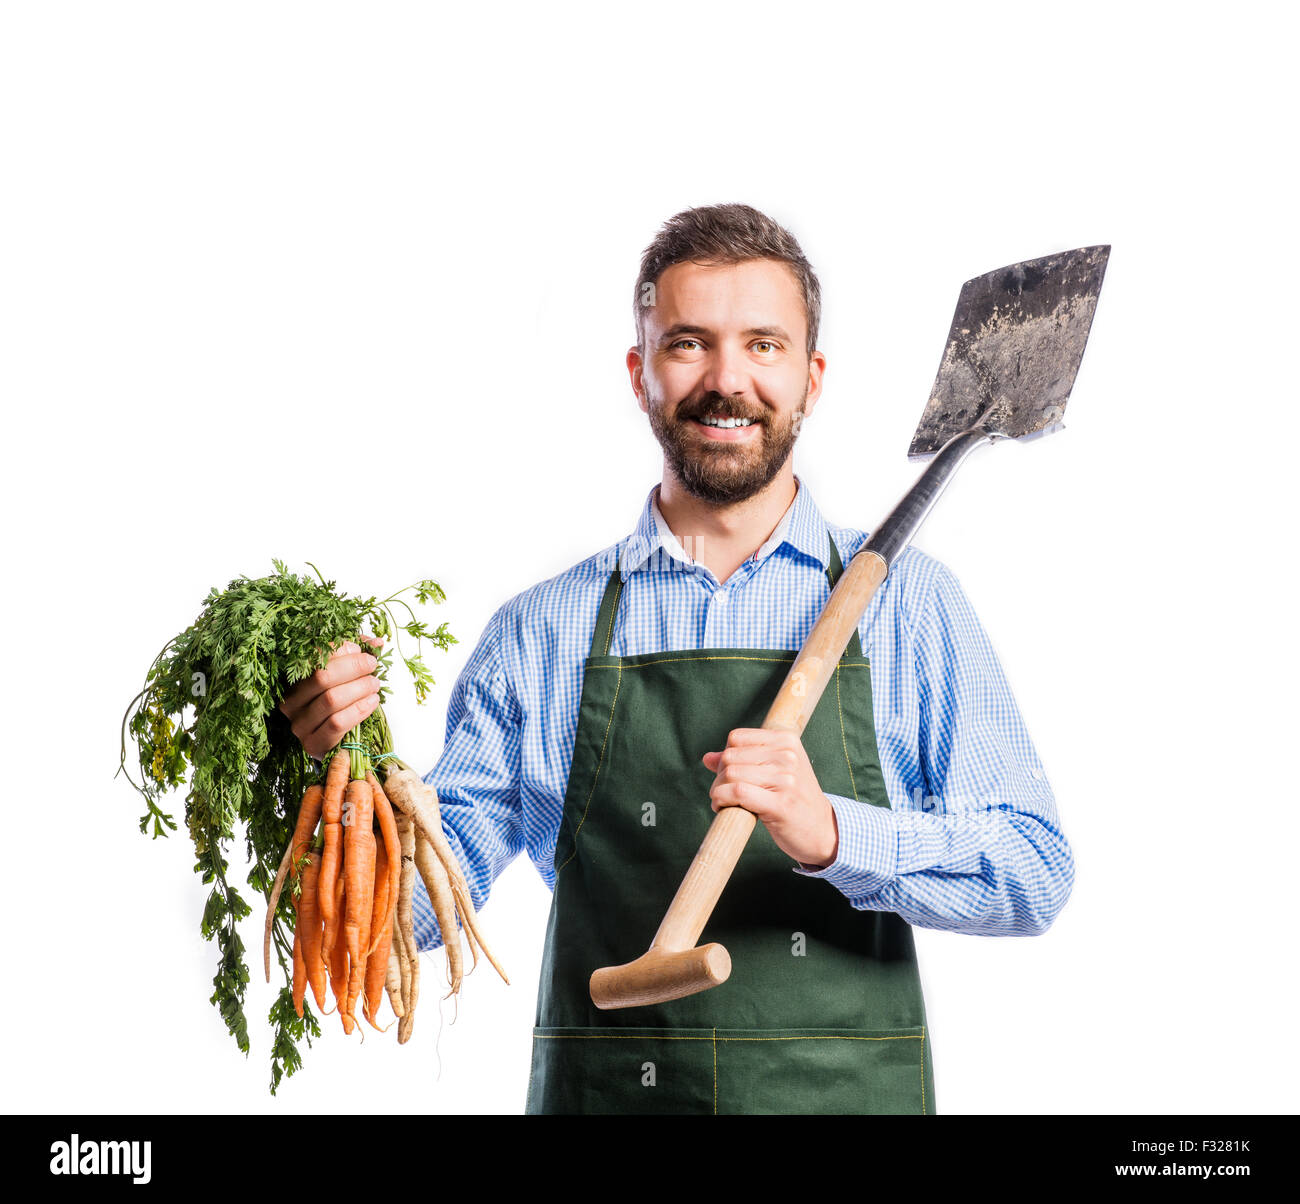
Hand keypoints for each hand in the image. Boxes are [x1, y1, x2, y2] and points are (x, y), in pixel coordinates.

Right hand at [278, 636, 383, 761]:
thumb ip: (355, 656)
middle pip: (322, 677)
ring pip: (331, 700)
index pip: (313, 657)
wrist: (336, 744)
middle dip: (353, 668)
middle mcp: (290, 701)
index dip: (342, 651)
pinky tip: (372, 702)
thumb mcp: (344, 677)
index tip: (366, 653)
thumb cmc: (340, 705)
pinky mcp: (312, 743)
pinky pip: (337, 723)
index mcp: (292, 680)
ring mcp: (299, 724)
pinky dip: (358, 709)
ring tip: (375, 685)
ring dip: (359, 688)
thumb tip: (377, 642)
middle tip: (373, 667)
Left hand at [701, 728, 839, 868]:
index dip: (725, 757)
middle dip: (719, 776)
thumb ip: (742, 761)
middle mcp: (788, 756)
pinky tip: (723, 808)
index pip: (736, 738)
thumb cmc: (794, 799)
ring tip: (723, 801)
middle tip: (724, 792)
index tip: (729, 775)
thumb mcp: (774, 772)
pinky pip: (737, 793)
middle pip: (730, 757)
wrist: (823, 830)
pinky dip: (721, 800)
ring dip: (717, 791)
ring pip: (731, 775)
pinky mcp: (780, 804)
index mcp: (787, 741)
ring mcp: (786, 780)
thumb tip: (707, 757)